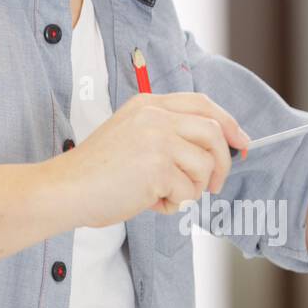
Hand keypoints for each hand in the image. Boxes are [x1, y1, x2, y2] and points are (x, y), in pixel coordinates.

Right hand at [58, 92, 250, 227]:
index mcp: (147, 104)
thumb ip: (165, 132)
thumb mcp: (130, 134)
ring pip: (204, 166)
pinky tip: (148, 201)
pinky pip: (188, 191)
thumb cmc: (95, 171)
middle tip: (213, 185)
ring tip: (163, 194)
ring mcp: (156, 139)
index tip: (241, 142)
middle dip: (222, 163)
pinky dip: (173, 203)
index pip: (202, 103)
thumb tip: (211, 150)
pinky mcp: (157, 166)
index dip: (228, 123)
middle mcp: (154, 115)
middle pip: (213, 132)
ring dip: (191, 189)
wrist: (66, 188)